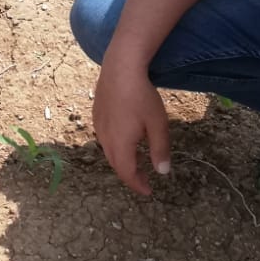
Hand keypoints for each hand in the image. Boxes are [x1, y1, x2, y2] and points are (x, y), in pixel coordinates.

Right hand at [92, 60, 171, 195]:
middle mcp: (106, 139)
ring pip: (109, 152)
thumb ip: (160, 150)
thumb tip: (162, 172)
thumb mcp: (158, 124)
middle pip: (116, 165)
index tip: (148, 192)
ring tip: (136, 162)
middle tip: (144, 180)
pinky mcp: (96, 116)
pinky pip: (105, 139)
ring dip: (122, 161)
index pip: (127, 173)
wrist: (120, 68)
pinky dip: (116, 147)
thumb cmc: (142, 96)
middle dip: (130, 175)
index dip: (138, 185)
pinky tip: (125, 139)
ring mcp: (98, 127)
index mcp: (121, 145)